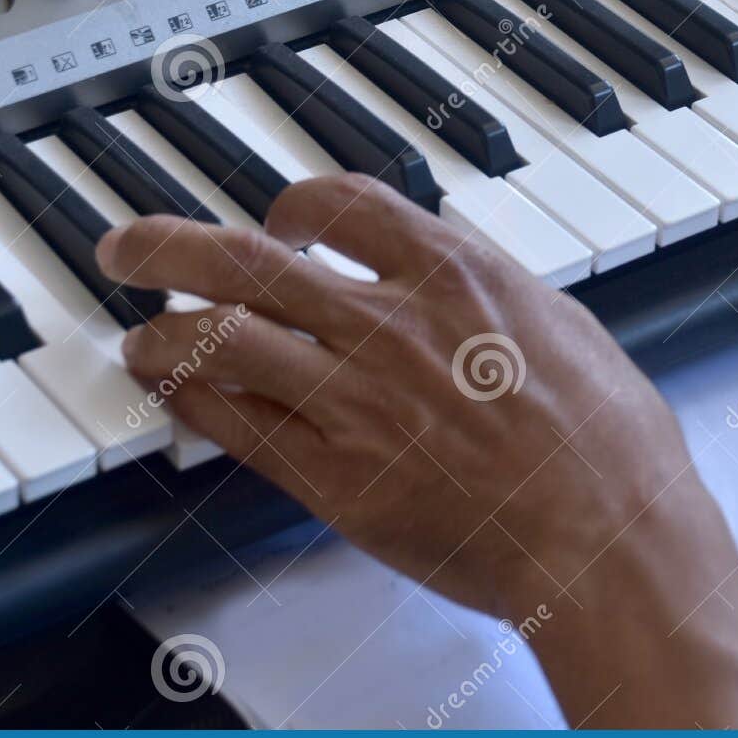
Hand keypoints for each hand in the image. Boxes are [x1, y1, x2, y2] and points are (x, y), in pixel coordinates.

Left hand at [96, 174, 737, 727]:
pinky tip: (174, 394)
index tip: (278, 216)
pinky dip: (192, 401)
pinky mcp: (336, 478)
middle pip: (246, 260)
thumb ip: (494, 289)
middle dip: (169, 246)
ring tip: (141, 336)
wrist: (608, 535)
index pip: (340, 202)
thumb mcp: (564, 325)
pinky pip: (237, 425)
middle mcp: (391, 324)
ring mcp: (355, 400)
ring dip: (163, 332)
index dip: (290, 203)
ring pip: (220, 340)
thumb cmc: (608, 442)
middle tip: (129, 248)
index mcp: (455, 275)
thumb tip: (457, 265)